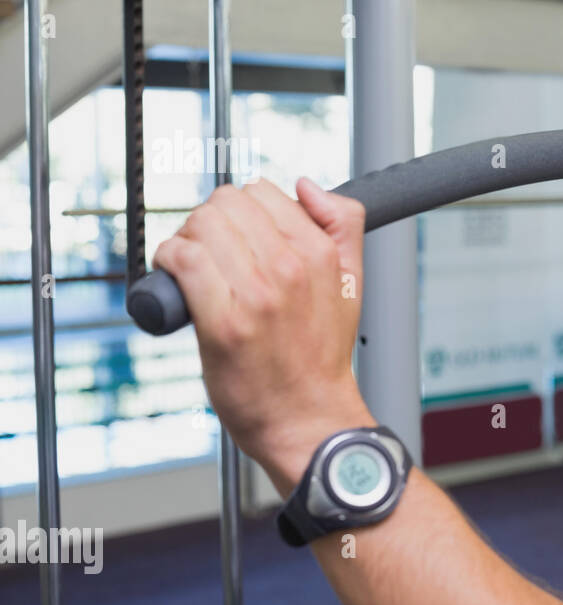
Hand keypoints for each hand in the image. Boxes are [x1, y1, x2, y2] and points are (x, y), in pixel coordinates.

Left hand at [152, 178, 373, 492]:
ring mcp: (256, 295)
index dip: (242, 211)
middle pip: (226, 203)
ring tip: (196, 270)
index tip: (237, 237)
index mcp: (320, 253)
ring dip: (187, 241)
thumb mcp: (350, 283)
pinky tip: (177, 282)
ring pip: (200, 226)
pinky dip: (169, 262)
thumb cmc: (320, 357)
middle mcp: (290, 268)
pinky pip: (182, 260)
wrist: (308, 418)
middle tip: (213, 254)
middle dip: (211, 222)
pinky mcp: (222, 322)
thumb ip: (343, 224)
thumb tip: (308, 186)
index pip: (262, 191)